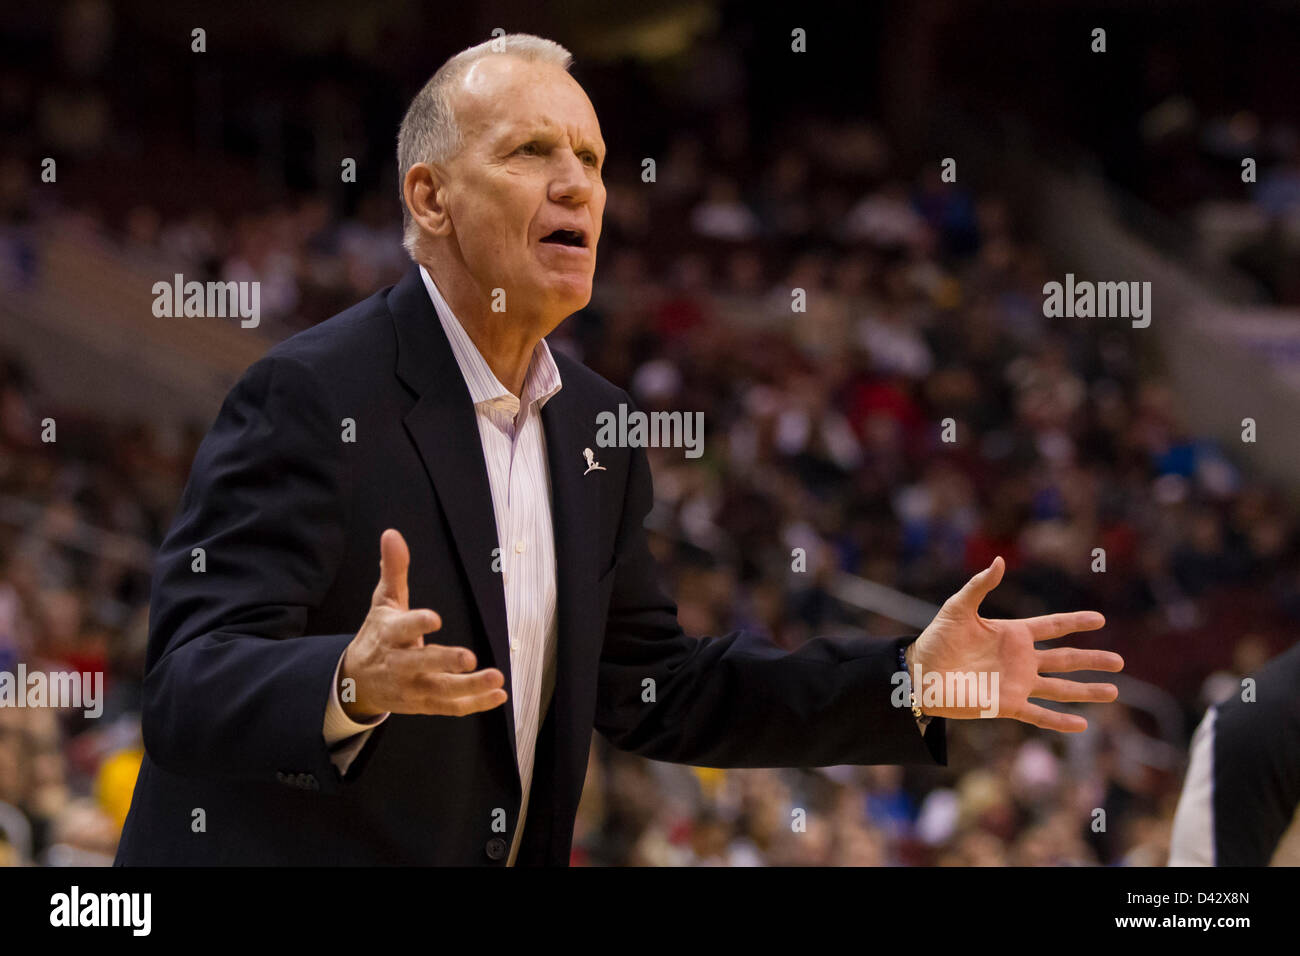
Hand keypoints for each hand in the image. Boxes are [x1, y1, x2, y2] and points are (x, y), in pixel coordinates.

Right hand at [338, 528, 506, 720]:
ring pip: (441, 690)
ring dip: (470, 687)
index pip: (401, 629)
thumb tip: (391, 534)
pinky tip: (498, 695)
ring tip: (497, 678)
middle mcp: (399, 664)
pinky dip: (474, 703)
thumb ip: (393, 570)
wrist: (356, 681)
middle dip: (444, 662)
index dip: (417, 624)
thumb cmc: (377, 635)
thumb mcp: (383, 601)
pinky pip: (450, 707)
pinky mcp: (424, 703)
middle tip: (469, 658)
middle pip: (421, 664)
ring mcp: (412, 687)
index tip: (435, 618)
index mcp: (389, 635)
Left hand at [909, 556, 1122, 731]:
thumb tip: (999, 561)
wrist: (919, 673)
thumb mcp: (958, 607)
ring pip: (1059, 688)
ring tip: (1113, 692)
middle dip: (1092, 660)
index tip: (1099, 619)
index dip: (1075, 623)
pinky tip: (1082, 725)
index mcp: (1012, 634)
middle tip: (1120, 661)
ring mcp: (1016, 684)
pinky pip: (1038, 714)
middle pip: (1065, 659)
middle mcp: (1020, 660)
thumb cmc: (936, 639)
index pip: (1052, 627)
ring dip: (1086, 691)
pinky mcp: (1006, 705)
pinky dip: (1060, 722)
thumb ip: (980, 585)